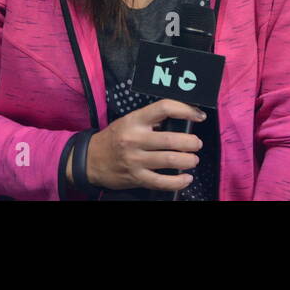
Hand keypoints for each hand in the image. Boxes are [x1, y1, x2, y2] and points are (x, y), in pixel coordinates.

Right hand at [84, 98, 205, 191]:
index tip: (199, 116)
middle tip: (197, 144)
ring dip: (188, 160)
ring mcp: (136, 160)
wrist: (90, 160)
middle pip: (171, 139)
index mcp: (135, 120)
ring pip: (170, 160)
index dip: (185, 110)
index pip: (164, 108)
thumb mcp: (129, 121)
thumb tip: (179, 119)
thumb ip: (150, 120)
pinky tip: (186, 179)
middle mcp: (135, 139)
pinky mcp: (136, 177)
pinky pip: (162, 182)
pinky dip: (178, 182)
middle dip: (191, 143)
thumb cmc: (114, 138)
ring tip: (193, 159)